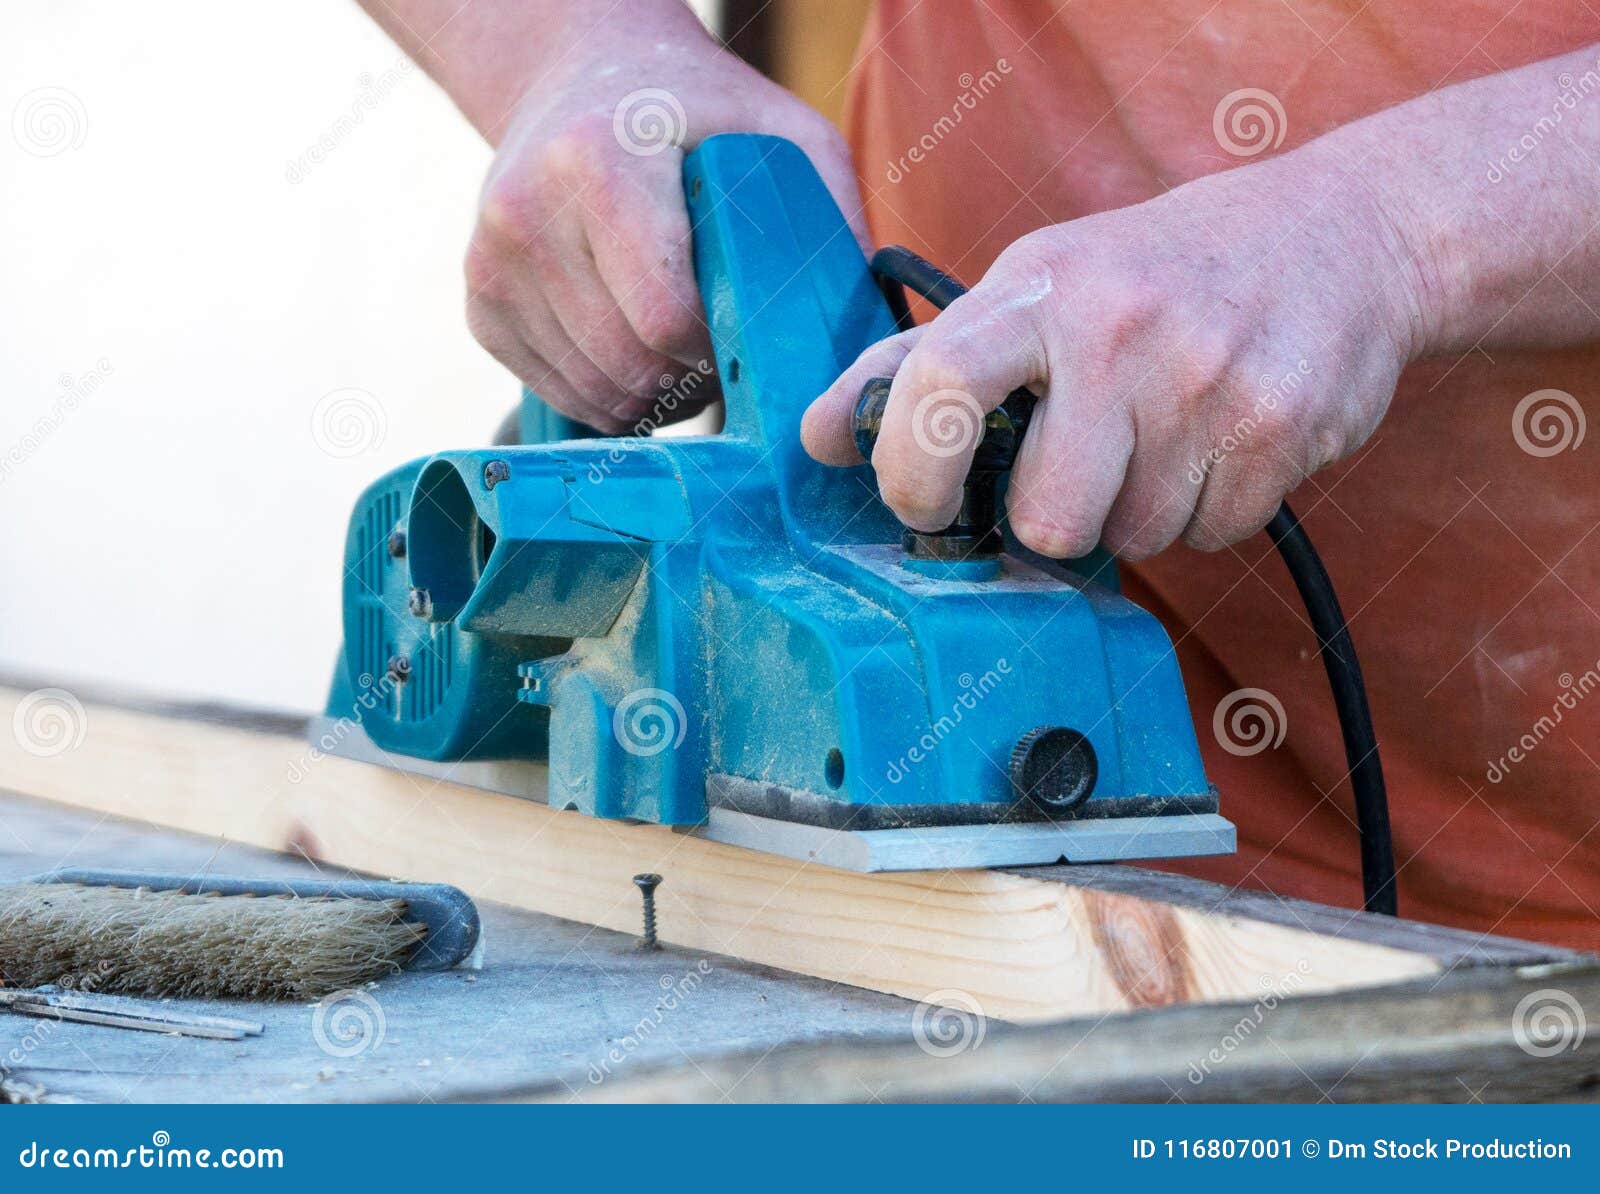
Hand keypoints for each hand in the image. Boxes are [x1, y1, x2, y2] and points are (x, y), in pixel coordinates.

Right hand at [465, 27, 861, 432]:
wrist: (579, 72)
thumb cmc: (695, 110)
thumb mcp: (781, 132)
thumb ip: (828, 217)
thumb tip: (862, 333)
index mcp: (600, 165)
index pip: (665, 320)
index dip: (716, 351)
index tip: (739, 330)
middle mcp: (529, 212)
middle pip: (626, 366)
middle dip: (685, 383)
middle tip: (716, 356)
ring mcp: (492, 259)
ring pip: (588, 390)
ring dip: (645, 396)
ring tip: (677, 352)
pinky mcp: (480, 298)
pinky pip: (549, 389)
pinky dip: (600, 390)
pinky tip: (629, 348)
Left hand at [801, 148, 1427, 558]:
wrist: (1339, 234)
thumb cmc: (1152, 272)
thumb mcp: (1033, 283)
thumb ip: (921, 363)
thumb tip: (819, 436)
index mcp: (1039, 289)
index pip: (938, 388)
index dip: (912, 471)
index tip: (922, 503)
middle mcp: (1120, 330)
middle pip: (1047, 517)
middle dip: (1055, 519)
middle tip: (1076, 471)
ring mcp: (1207, 381)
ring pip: (1134, 540)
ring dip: (1137, 512)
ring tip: (1161, 437)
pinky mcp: (1283, 428)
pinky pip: (1211, 536)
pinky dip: (1206, 511)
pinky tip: (1218, 443)